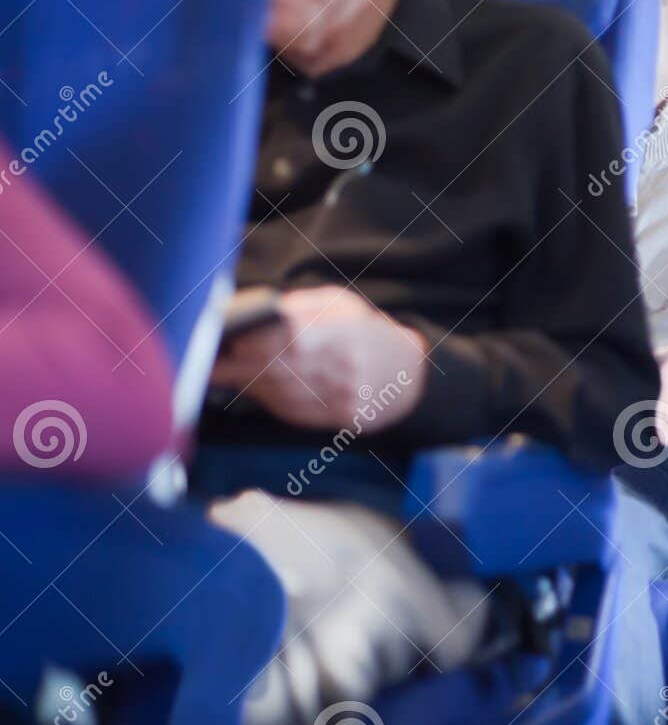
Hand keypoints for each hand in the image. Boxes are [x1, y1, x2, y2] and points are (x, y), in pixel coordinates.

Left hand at [211, 286, 426, 431]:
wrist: (408, 377)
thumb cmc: (367, 333)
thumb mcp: (341, 305)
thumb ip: (299, 307)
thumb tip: (248, 312)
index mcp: (341, 334)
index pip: (286, 338)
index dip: (251, 338)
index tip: (224, 333)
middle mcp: (340, 369)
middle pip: (273, 367)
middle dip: (234, 361)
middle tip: (203, 354)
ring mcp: (335, 398)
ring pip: (274, 390)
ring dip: (242, 379)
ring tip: (218, 367)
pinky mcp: (330, 419)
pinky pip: (285, 408)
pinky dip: (262, 395)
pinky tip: (250, 382)